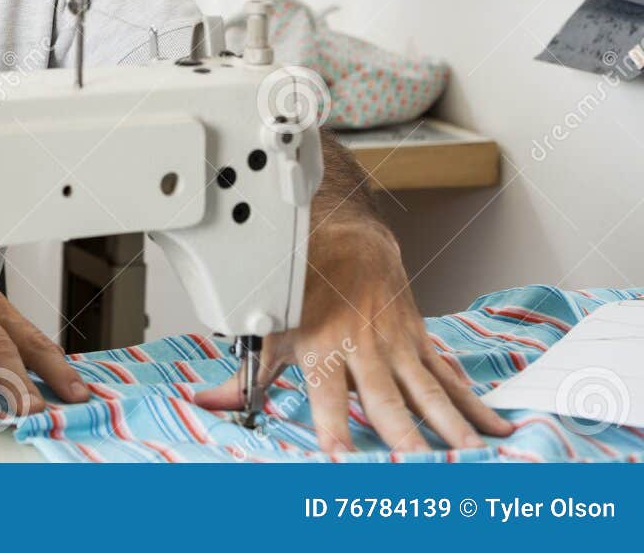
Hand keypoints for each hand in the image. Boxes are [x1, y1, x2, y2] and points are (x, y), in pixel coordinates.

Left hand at [196, 222, 512, 451]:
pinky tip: (496, 428)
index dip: (334, 427)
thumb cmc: (303, 289)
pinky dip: (475, 404)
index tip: (342, 458)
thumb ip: (248, 375)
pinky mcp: (420, 341)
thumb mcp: (271, 329)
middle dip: (404, 435)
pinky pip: (450, 376)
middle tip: (420, 467)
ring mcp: (397, 344)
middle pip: (386, 398)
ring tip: (471, 455)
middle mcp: (363, 347)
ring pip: (428, 390)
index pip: (327, 396)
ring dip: (451, 425)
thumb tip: (210, 404)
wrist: (348, 240)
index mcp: (322, 347)